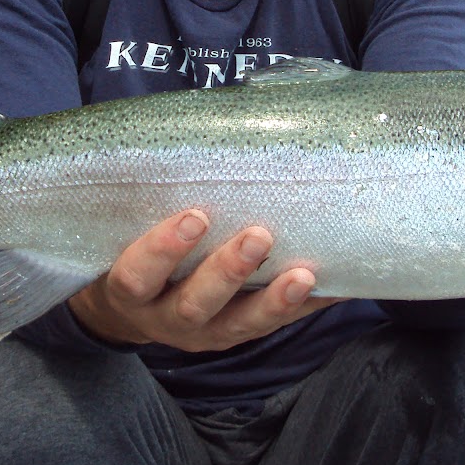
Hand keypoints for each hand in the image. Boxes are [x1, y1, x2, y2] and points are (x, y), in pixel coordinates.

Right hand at [68, 208, 338, 350]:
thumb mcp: (128, 234)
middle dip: (227, 272)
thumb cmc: (140, 253)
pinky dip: (306, 306)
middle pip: (194, 304)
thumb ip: (151, 201)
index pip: (138, 275)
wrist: (141, 308)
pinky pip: (276, 325)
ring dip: (273, 299)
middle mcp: (168, 317)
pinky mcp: (241, 334)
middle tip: (258, 236)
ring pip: (240, 323)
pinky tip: (335, 286)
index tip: (194, 216)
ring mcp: (207, 332)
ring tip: (302, 274)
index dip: (163, 250)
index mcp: (133, 290)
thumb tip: (192, 130)